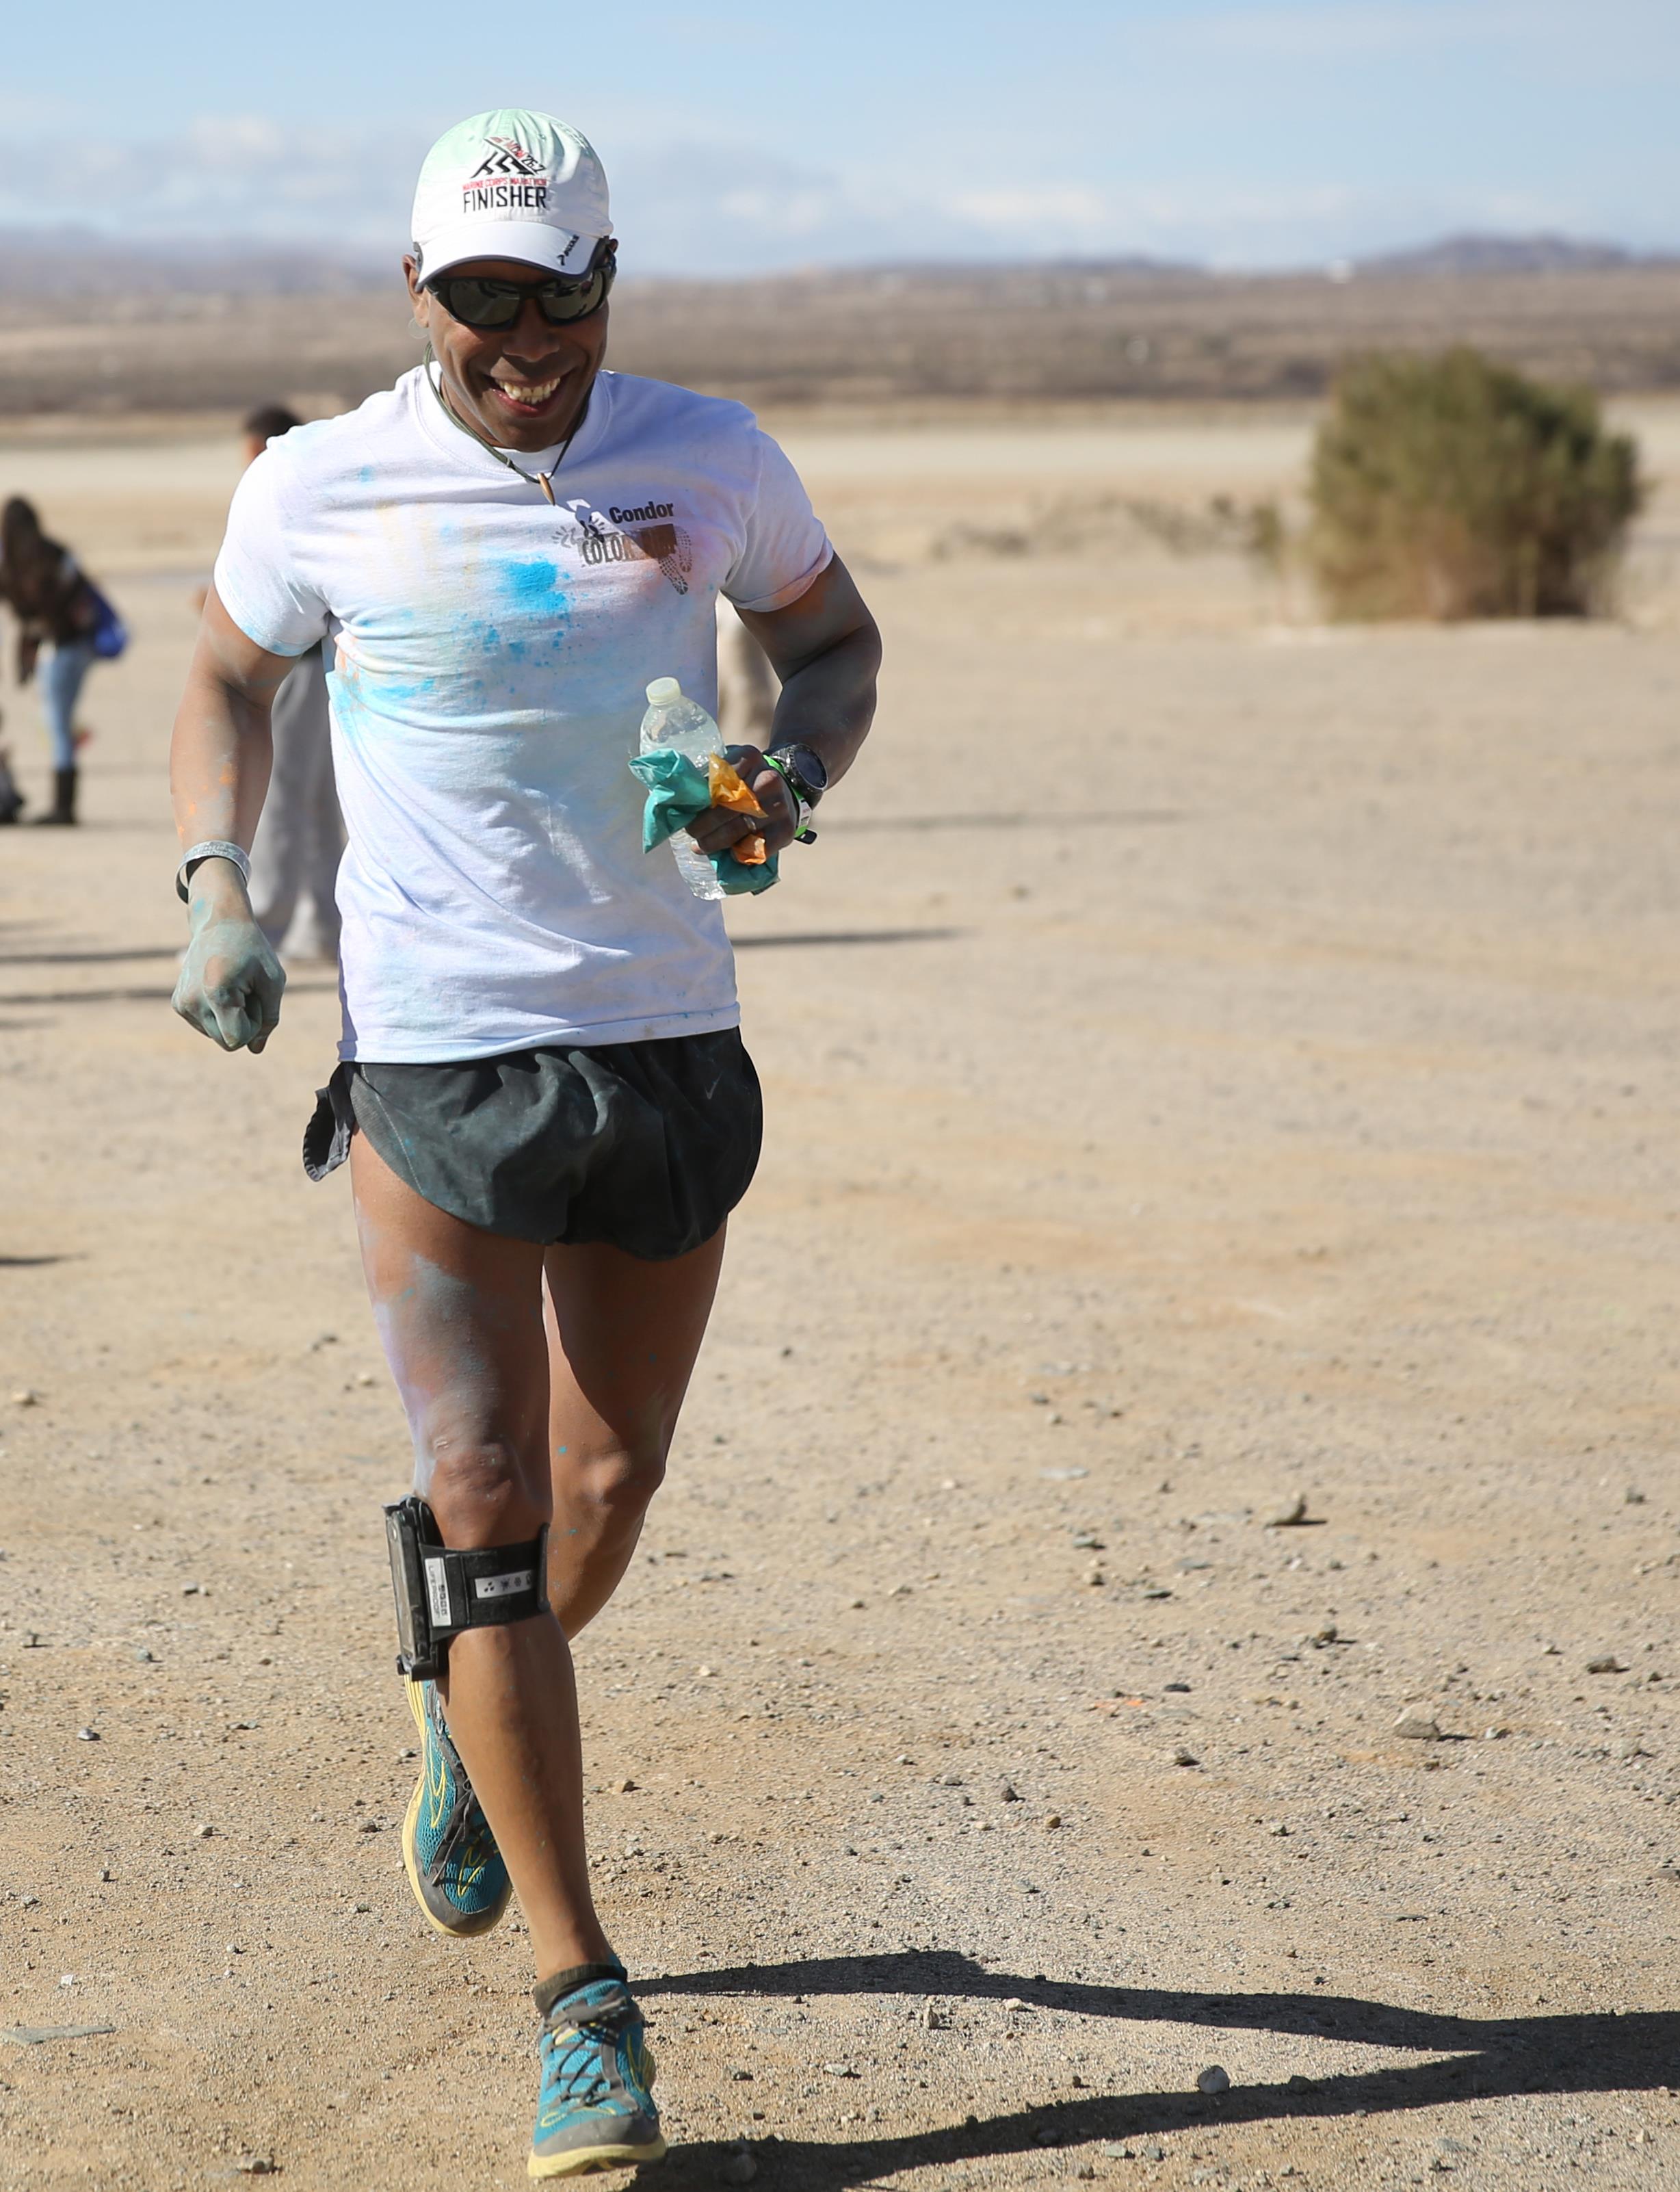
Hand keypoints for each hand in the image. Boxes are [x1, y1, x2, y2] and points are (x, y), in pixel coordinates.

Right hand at [172, 863, 285, 1052]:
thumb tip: (256, 1050)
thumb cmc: (252, 950)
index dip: (254, 1026)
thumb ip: (269, 1018)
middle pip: (226, 1042)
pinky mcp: (178, 1004)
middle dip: (244, 1024)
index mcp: (216, 992)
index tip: (256, 998)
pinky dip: (219, 1014)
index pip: (236, 1040)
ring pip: (217, 1036)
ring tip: (234, 986)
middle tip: (247, 991)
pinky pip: (207, 1026)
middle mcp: (192, 1000)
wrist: (219, 923)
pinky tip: (221, 988)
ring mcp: (182, 1003)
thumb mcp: (273, 981)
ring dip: (232, 1018)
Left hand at [685, 744, 798, 858]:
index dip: (700, 799)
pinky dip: (739, 854)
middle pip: (727, 807)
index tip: (686, 810)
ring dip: (714, 842)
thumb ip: (709, 777)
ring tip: (700, 846)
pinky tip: (729, 854)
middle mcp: (768, 779)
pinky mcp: (786, 829)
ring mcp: (780, 805)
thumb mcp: (731, 767)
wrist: (786, 790)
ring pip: (738, 829)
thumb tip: (680, 800)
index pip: (718, 779)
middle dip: (703, 824)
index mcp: (750, 757)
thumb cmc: (746, 781)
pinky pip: (757, 848)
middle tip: (691, 832)